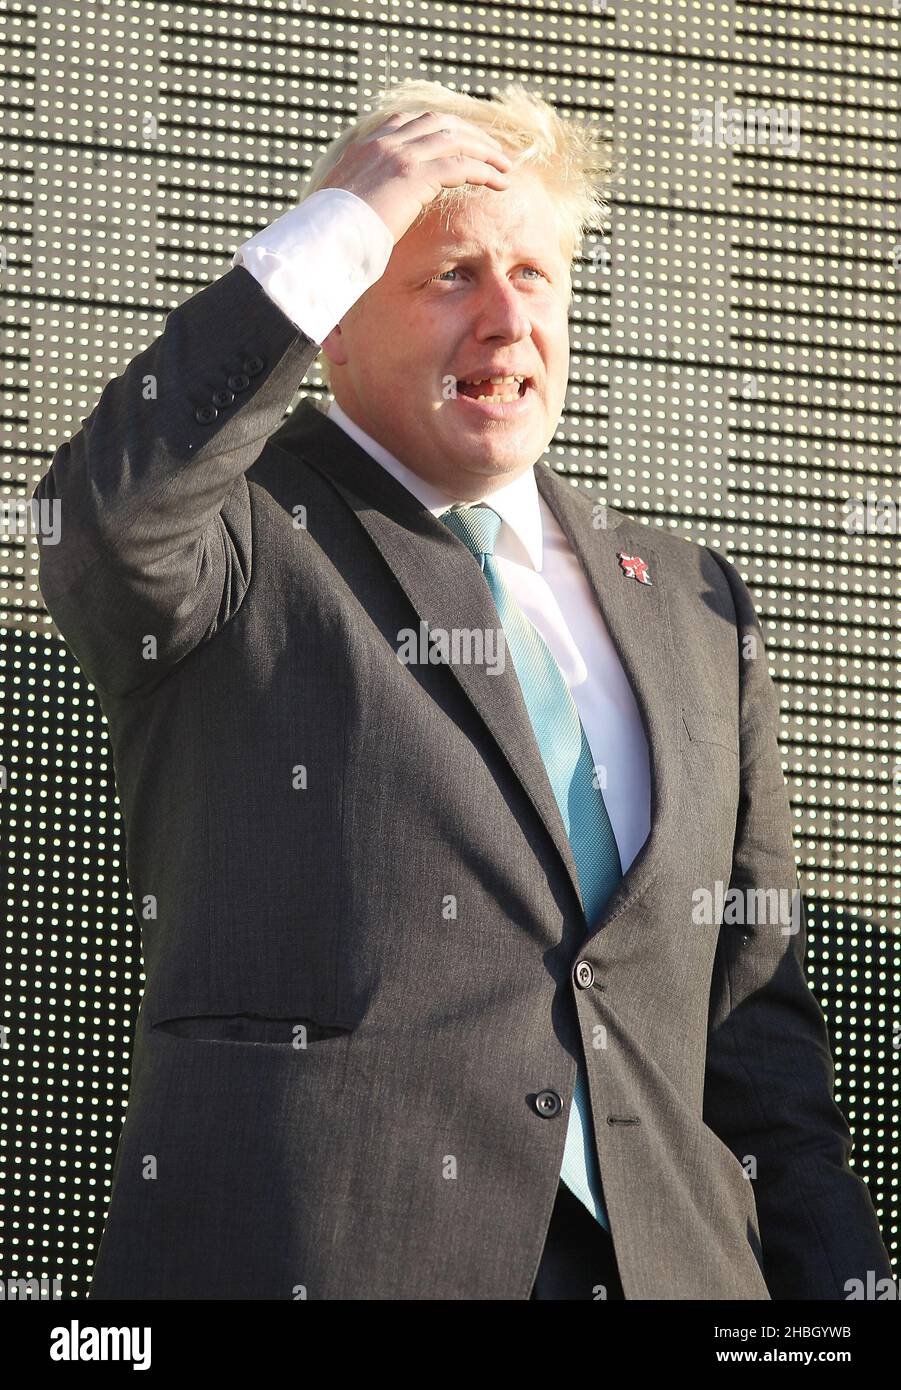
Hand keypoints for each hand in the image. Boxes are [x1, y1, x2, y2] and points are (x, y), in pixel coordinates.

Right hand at [317, 110, 513, 243]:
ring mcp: (399, 155)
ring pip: (455, 140)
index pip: (410, 122)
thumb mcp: (345, 208)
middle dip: (470, 134)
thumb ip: (364, 198)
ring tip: (505, 166)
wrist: (324, 238)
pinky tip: (501, 182)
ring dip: (485, 151)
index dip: (440, 128)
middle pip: (439, 123)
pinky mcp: (414, 175)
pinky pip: (461, 166)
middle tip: (491, 150)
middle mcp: (384, 142)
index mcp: (367, 146)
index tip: (459, 141)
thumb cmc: (332, 234)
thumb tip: (370, 213)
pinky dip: (486, 172)